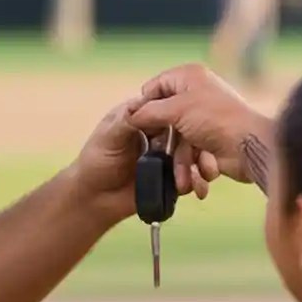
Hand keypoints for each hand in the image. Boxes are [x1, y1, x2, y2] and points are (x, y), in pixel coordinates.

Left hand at [69, 99, 220, 223]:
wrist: (95, 199)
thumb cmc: (95, 162)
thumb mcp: (108, 137)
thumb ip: (127, 121)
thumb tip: (144, 102)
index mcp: (143, 117)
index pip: (169, 108)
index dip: (183, 112)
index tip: (195, 118)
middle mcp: (158, 133)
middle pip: (186, 131)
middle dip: (195, 142)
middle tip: (200, 152)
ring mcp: (167, 155)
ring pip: (191, 154)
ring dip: (200, 163)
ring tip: (206, 172)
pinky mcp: (171, 177)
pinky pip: (190, 176)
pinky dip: (196, 181)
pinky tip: (197, 187)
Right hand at [128, 64, 273, 187]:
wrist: (249, 147)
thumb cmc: (215, 120)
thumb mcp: (176, 110)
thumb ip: (149, 111)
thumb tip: (130, 115)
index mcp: (189, 77)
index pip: (155, 87)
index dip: (145, 105)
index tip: (137, 124)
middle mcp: (196, 94)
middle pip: (164, 118)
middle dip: (162, 143)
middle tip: (152, 155)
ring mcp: (204, 118)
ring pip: (177, 140)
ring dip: (179, 162)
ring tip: (182, 181)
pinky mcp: (210, 139)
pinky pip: (191, 152)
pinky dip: (192, 166)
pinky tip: (195, 180)